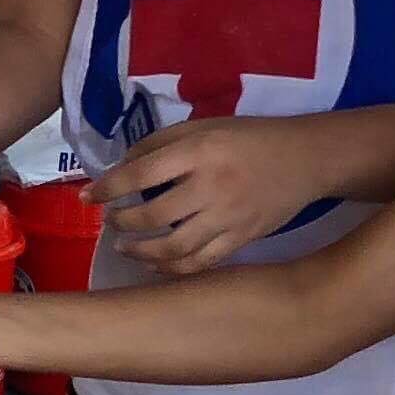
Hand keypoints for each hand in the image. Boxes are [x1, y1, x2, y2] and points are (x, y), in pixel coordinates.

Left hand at [92, 114, 345, 276]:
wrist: (306, 159)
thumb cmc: (248, 138)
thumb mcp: (203, 126)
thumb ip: (160, 144)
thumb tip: (121, 167)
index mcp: (200, 152)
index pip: (141, 174)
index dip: (108, 188)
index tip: (88, 197)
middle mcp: (212, 186)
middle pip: (153, 217)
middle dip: (122, 222)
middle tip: (110, 221)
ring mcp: (229, 218)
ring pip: (174, 249)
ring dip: (140, 252)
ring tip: (124, 246)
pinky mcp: (242, 239)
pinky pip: (200, 263)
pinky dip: (172, 268)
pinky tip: (155, 264)